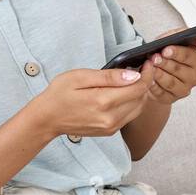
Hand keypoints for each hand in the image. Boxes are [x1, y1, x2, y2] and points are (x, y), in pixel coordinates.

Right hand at [25, 66, 150, 140]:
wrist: (47, 119)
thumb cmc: (59, 94)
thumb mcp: (80, 77)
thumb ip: (108, 77)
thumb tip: (132, 75)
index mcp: (103, 102)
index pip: (138, 88)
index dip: (147, 74)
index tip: (148, 63)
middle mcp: (110, 118)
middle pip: (141, 99)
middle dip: (145, 82)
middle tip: (142, 68)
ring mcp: (111, 127)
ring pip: (138, 108)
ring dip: (139, 93)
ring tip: (133, 79)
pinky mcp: (110, 131)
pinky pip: (129, 116)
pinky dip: (131, 103)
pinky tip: (123, 93)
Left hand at [137, 27, 195, 107]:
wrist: (152, 68)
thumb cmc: (165, 52)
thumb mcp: (174, 37)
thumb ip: (192, 34)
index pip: (190, 56)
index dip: (176, 53)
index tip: (165, 49)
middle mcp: (194, 76)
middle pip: (179, 69)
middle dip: (164, 62)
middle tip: (153, 57)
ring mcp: (184, 89)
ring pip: (170, 82)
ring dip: (158, 73)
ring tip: (148, 66)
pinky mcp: (172, 98)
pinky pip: (162, 93)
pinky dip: (153, 84)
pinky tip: (148, 78)